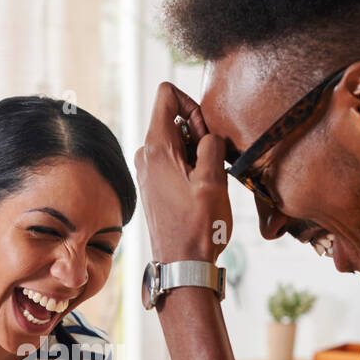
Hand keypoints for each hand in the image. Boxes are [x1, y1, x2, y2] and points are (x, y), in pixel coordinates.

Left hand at [134, 82, 232, 265]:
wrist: (182, 265)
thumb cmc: (197, 227)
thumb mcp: (213, 180)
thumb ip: (210, 144)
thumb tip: (208, 134)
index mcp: (155, 148)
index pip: (167, 94)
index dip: (192, 104)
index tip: (204, 134)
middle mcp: (145, 155)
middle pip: (174, 118)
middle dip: (198, 133)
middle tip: (209, 166)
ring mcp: (148, 170)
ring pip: (177, 140)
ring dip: (197, 153)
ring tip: (205, 182)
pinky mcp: (154, 184)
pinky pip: (174, 159)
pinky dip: (190, 167)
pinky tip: (198, 191)